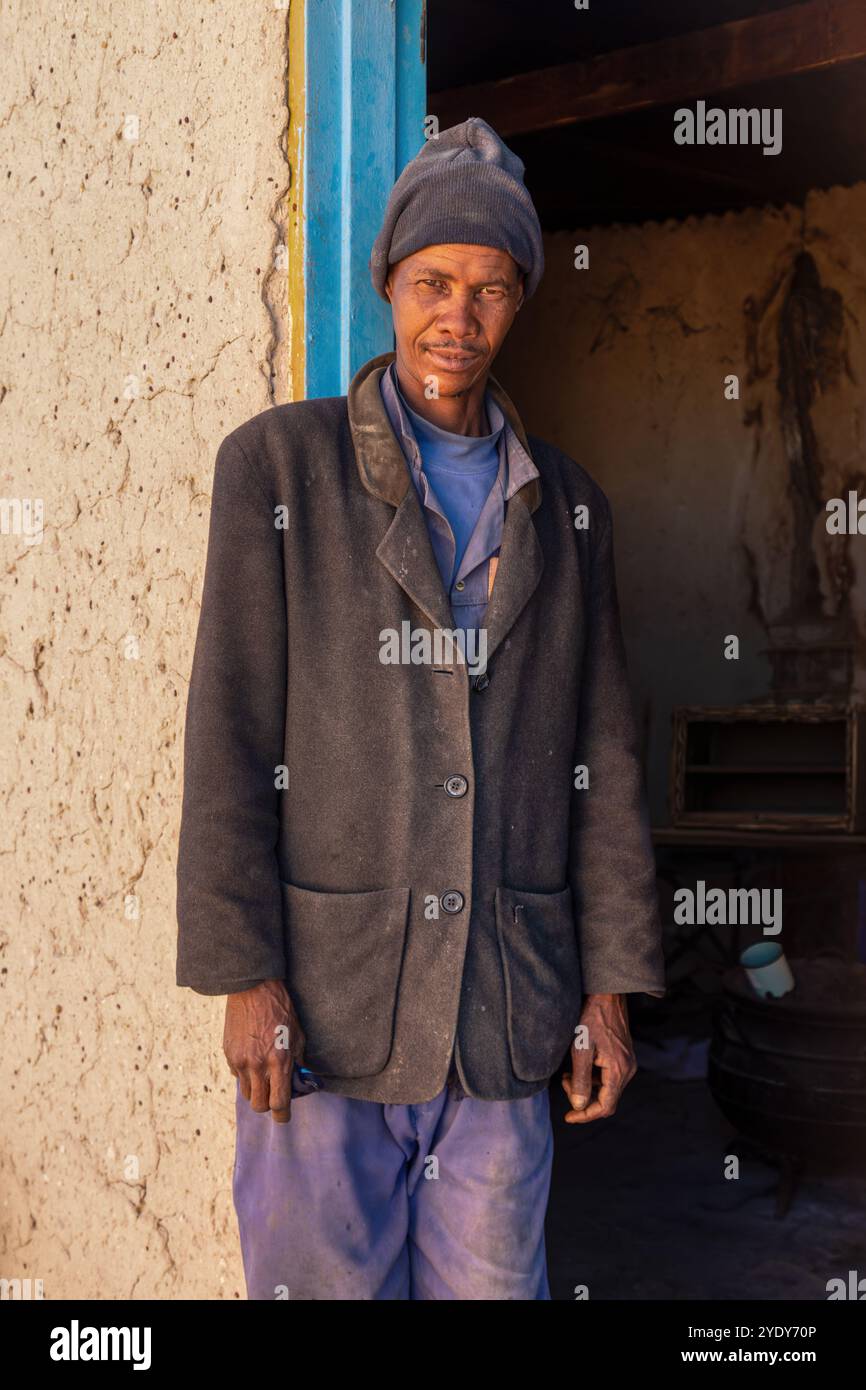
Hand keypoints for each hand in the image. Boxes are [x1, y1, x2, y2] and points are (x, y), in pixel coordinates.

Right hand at [223, 979, 305, 1123]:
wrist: (253, 989)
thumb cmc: (281, 1010)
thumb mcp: (299, 1035)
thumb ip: (298, 1062)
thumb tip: (299, 1083)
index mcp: (278, 1061)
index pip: (279, 1103)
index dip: (283, 1115)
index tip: (284, 1116)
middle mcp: (257, 1065)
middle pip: (259, 1106)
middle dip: (268, 1106)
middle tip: (274, 1097)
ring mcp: (240, 1061)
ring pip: (247, 1094)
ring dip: (256, 1092)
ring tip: (264, 1077)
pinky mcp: (228, 1055)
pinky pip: (238, 1077)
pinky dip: (246, 1076)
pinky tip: (253, 1060)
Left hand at [561, 992, 635, 1123]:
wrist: (606, 995)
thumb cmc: (592, 1018)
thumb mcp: (581, 1049)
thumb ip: (579, 1079)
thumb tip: (578, 1106)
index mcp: (619, 1070)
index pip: (605, 1106)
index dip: (586, 1115)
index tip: (568, 1117)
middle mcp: (628, 1070)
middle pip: (606, 1100)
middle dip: (583, 1098)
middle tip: (564, 1083)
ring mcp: (627, 1064)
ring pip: (606, 1089)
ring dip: (586, 1088)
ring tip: (568, 1075)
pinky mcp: (623, 1057)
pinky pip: (608, 1078)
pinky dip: (592, 1078)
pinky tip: (577, 1068)